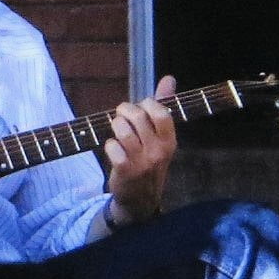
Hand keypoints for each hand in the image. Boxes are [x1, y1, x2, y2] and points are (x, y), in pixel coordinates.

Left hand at [104, 75, 176, 225]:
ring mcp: (142, 162)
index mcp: (169, 140)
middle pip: (137, 116)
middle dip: (125, 110)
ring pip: (122, 130)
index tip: (141, 109)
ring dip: (115, 126)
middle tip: (121, 115)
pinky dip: (109, 145)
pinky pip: (112, 147)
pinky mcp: (125, 171)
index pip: (161, 112)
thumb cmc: (149, 161)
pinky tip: (113, 149)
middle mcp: (158, 151)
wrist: (141, 199)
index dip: (146, 104)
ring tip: (116, 131)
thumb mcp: (161, 138)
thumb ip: (164, 107)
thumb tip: (169, 78)